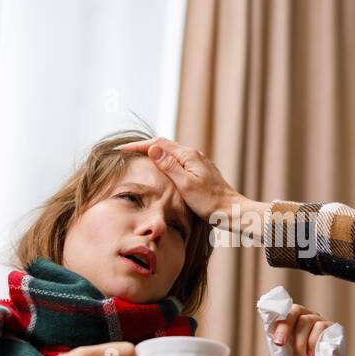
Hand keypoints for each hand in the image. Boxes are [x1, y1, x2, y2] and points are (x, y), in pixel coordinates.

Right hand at [116, 137, 243, 222]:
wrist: (232, 211)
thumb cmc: (210, 202)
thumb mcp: (185, 185)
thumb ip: (169, 166)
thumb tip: (153, 148)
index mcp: (188, 156)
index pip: (158, 144)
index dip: (138, 146)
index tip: (121, 149)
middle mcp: (194, 155)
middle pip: (165, 145)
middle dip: (144, 146)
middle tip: (126, 151)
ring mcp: (198, 163)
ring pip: (171, 152)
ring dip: (154, 152)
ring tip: (139, 156)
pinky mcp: (200, 171)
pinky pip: (178, 161)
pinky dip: (164, 160)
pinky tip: (161, 168)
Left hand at [270, 302, 334, 355]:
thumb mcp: (288, 351)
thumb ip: (281, 341)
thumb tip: (274, 338)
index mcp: (294, 318)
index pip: (284, 309)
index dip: (278, 320)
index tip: (274, 337)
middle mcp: (307, 314)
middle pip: (295, 310)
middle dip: (285, 327)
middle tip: (279, 344)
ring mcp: (320, 319)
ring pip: (306, 320)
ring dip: (299, 342)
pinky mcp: (332, 326)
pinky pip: (320, 327)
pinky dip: (312, 342)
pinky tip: (311, 355)